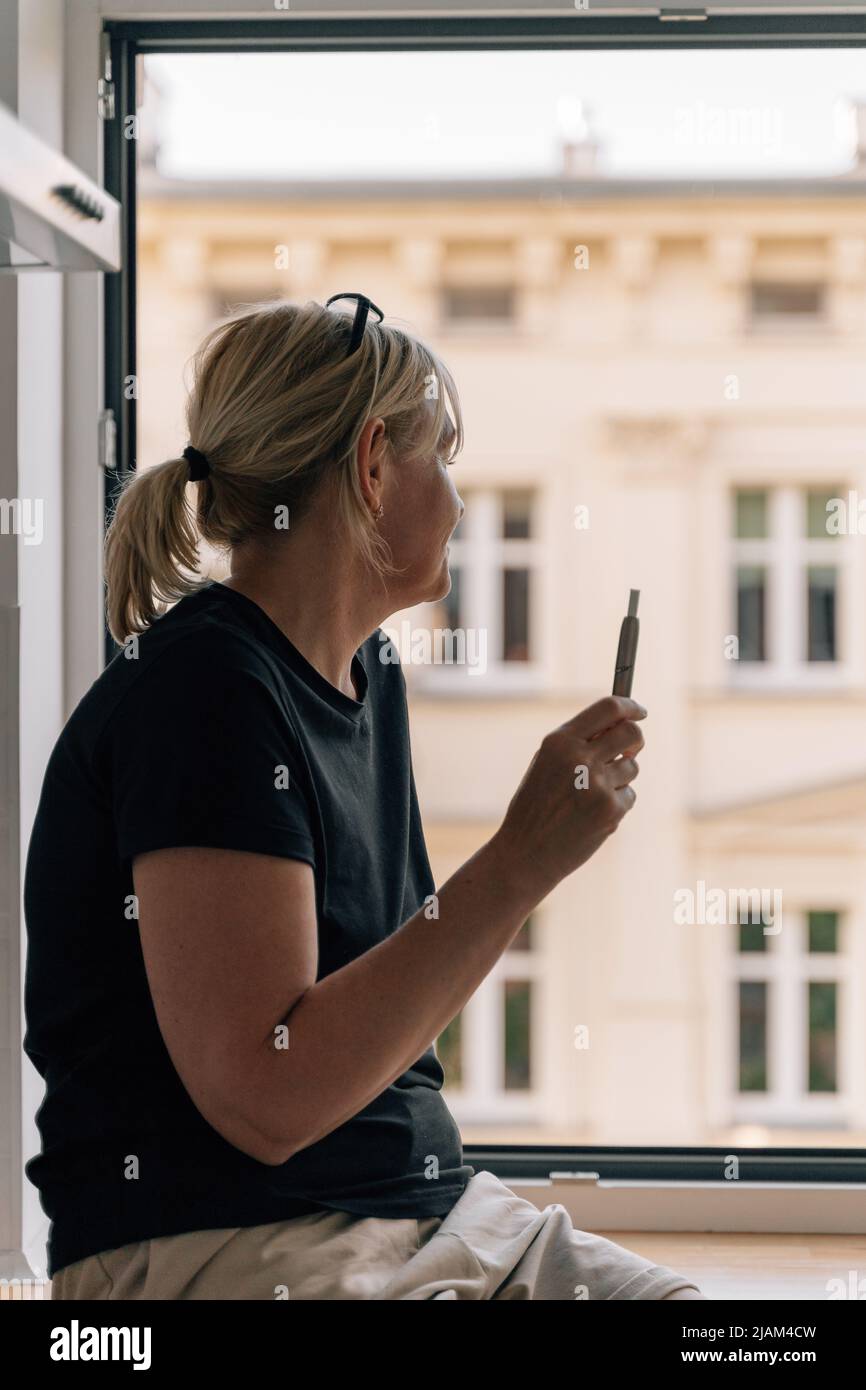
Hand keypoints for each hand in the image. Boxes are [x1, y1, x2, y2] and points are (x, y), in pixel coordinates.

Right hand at [492, 696, 646, 902]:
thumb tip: (622, 724)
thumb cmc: (536, 805)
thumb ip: (579, 742)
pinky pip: (628, 795)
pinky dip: (616, 803)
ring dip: (621, 777)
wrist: (526, 852)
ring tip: (592, 795)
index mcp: (560, 741)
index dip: (630, 706)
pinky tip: (592, 816)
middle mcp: (579, 758)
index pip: (608, 708)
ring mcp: (597, 784)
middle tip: (631, 749)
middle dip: (636, 739)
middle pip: (631, 733)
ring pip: (632, 767)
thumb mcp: (547, 763)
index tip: (639, 711)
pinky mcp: (611, 809)